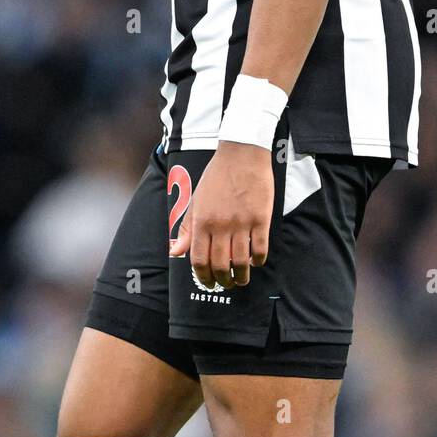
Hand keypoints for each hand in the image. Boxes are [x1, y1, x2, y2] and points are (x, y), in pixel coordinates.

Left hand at [168, 141, 273, 289]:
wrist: (241, 153)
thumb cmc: (216, 176)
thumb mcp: (196, 200)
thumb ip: (187, 228)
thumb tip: (175, 252)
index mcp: (202, 221)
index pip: (199, 260)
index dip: (203, 277)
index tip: (208, 283)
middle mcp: (221, 225)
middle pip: (220, 265)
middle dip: (222, 281)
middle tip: (226, 284)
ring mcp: (242, 223)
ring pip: (241, 262)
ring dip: (241, 277)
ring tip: (242, 279)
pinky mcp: (261, 218)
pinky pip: (260, 249)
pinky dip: (258, 261)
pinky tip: (256, 262)